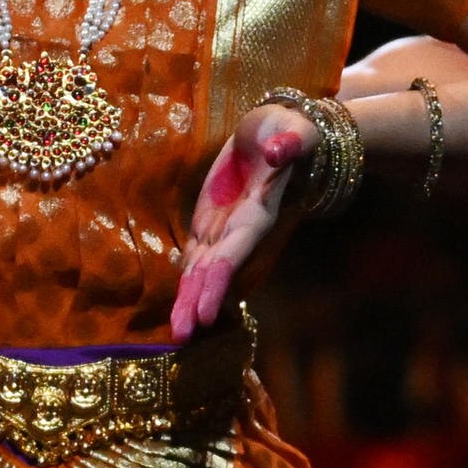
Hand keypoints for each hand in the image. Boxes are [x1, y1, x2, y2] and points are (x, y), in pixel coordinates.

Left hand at [169, 100, 322, 340]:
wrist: (276, 132)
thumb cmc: (287, 130)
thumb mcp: (292, 130)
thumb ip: (288, 143)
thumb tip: (278, 151)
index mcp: (257, 214)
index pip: (234, 252)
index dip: (218, 281)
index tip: (206, 312)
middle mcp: (240, 230)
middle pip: (214, 272)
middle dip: (198, 302)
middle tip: (182, 337)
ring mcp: (223, 227)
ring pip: (202, 270)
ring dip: (188, 299)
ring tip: (176, 333)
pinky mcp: (209, 220)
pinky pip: (195, 253)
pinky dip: (184, 278)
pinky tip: (175, 303)